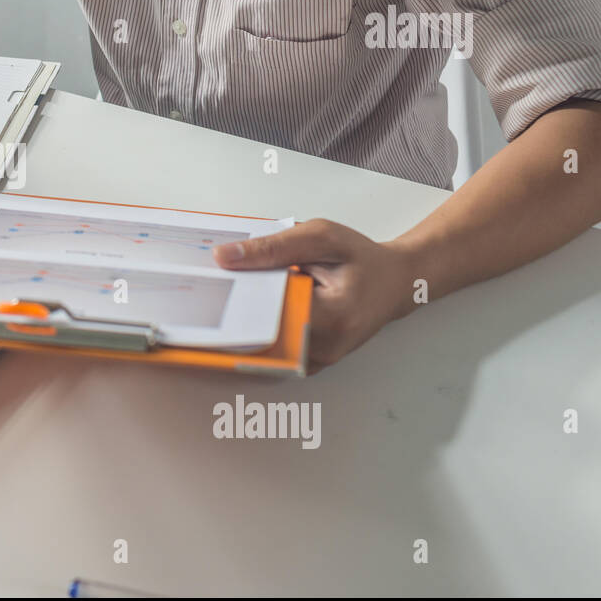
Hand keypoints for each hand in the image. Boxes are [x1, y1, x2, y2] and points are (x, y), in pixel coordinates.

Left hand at [211, 219, 417, 367]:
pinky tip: (245, 311)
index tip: (207, 290)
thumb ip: (273, 246)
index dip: (235, 301)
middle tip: (206, 295)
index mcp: (333, 317)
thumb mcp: (322, 237)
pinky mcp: (309, 363)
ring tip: (224, 302)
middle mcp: (325, 348)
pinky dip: (257, 331)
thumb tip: (225, 257)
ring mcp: (317, 361)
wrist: (394, 283)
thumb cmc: (362, 259)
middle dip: (232, 315)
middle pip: (260, 335)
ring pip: (263, 347)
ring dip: (242, 324)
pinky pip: (273, 350)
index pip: (268, 314)